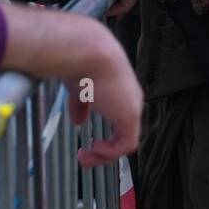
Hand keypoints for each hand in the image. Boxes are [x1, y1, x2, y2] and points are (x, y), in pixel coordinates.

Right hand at [0, 2, 141, 166]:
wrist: (86, 51)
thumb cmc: (78, 59)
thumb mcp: (76, 85)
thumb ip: (79, 103)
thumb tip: (78, 121)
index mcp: (117, 85)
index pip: (113, 107)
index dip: (97, 118)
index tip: (79, 125)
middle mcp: (129, 96)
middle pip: (122, 126)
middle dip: (104, 142)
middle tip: (84, 153)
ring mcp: (131, 107)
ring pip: (125, 138)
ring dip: (104, 152)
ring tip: (85, 157)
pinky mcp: (130, 117)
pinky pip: (125, 144)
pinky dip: (109, 152)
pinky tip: (92, 148)